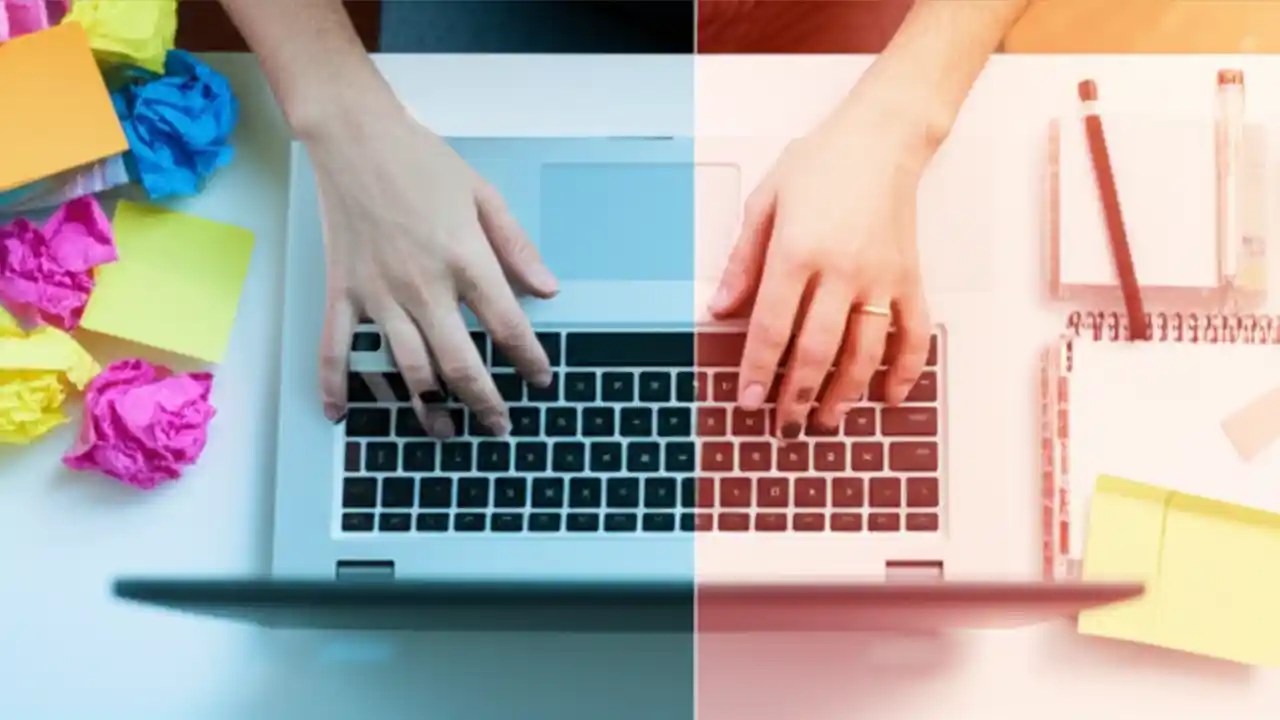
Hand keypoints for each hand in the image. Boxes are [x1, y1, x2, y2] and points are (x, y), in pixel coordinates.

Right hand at [309, 99, 556, 435]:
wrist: (354, 137)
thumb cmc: (421, 160)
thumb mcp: (484, 195)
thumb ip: (516, 247)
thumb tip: (547, 290)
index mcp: (465, 260)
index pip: (507, 326)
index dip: (528, 360)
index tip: (540, 379)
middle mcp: (423, 286)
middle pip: (459, 363)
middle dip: (483, 402)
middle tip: (499, 425)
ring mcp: (378, 293)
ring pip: (407, 367)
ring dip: (428, 407)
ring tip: (446, 431)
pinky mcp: (342, 291)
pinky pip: (336, 348)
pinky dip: (336, 384)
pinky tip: (341, 414)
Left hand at [708, 92, 934, 437]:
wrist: (883, 137)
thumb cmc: (821, 163)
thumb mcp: (765, 203)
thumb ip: (742, 261)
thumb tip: (718, 309)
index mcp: (797, 251)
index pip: (772, 327)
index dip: (758, 371)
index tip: (748, 401)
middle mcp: (841, 270)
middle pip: (816, 350)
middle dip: (797, 395)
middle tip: (785, 425)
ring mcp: (881, 276)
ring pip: (864, 352)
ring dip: (844, 394)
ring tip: (826, 420)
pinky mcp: (911, 277)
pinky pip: (912, 333)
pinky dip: (904, 370)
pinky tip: (889, 396)